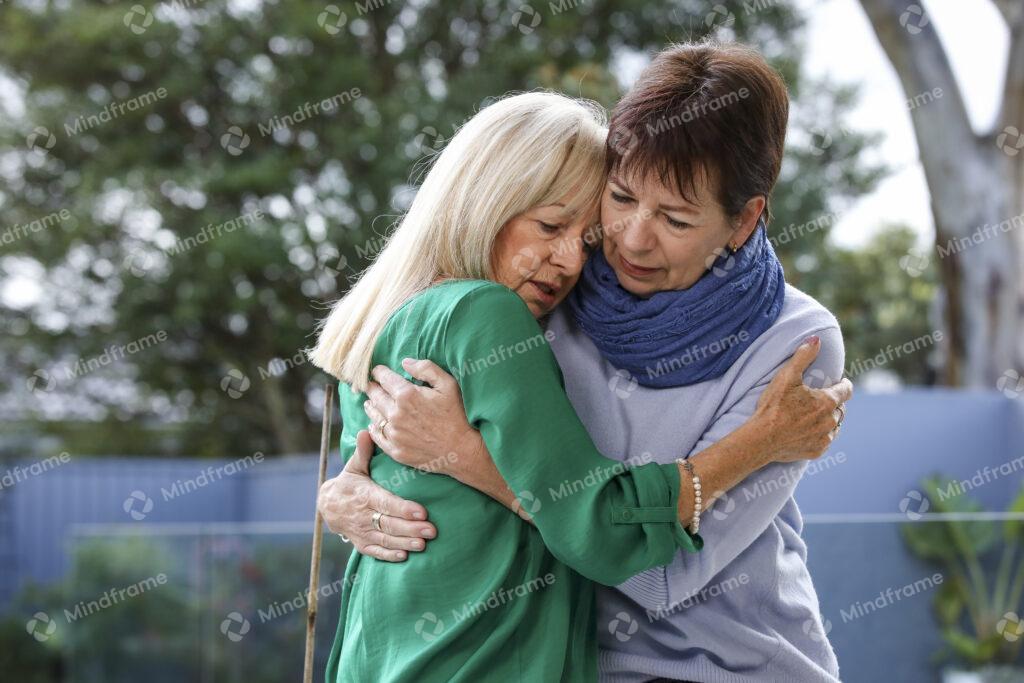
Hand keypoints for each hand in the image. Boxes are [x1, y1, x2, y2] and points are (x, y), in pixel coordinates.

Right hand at [317, 430, 436, 561]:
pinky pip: (375, 551)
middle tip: (432, 530)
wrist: (328, 506)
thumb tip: (367, 431)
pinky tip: (404, 556)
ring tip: (423, 544)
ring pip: (385, 539)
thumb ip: (363, 452)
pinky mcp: (361, 543)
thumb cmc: (349, 483)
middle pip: (389, 523)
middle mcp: (363, 515)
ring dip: (404, 543)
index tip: (422, 511)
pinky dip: (388, 555)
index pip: (386, 503)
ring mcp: (362, 531)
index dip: (403, 508)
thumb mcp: (354, 467)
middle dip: (411, 528)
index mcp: (365, 495)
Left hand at [365, 359, 532, 522]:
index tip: (377, 370)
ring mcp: (394, 434)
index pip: (384, 378)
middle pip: (376, 396)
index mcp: (407, 395)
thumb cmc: (458, 415)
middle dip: (372, 388)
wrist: (463, 451)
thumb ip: (426, 369)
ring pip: (374, 415)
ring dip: (370, 406)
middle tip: (369, 385)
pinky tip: (373, 424)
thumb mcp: (448, 384)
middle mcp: (396, 414)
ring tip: (369, 402)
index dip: (379, 372)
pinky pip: (377, 437)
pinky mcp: (396, 450)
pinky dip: (373, 428)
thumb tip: (405, 362)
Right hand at [752, 336, 852, 462]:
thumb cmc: (773, 406)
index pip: (846, 390)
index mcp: (827, 401)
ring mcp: (825, 437)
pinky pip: (825, 440)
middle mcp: (831, 420)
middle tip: (822, 399)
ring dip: (829, 419)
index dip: (844, 384)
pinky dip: (821, 435)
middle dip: (834, 403)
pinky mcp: (817, 450)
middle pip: (841, 408)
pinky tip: (810, 431)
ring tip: (816, 415)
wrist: (761, 438)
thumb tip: (816, 339)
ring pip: (835, 426)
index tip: (841, 382)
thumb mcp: (787, 376)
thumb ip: (803, 356)